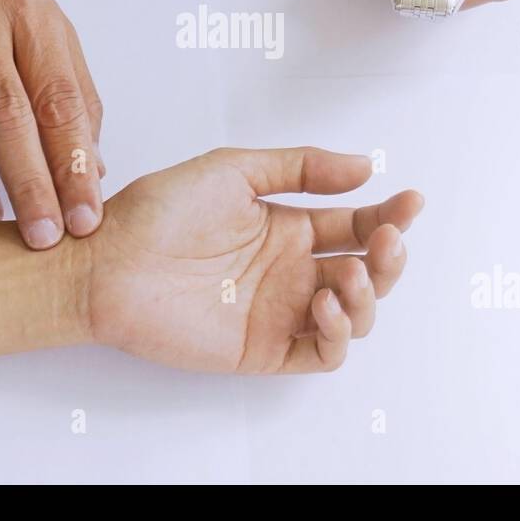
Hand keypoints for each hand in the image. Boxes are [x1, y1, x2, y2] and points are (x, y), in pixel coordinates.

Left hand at [83, 146, 422, 372]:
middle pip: (367, 271)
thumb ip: (301, 167)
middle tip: (389, 237)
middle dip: (390, 256)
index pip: (355, 225)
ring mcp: (280, 311)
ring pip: (354, 316)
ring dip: (368, 296)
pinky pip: (321, 354)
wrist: (109, 261)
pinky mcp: (263, 348)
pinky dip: (338, 335)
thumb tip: (364, 166)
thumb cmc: (158, 211)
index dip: (390, 215)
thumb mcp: (234, 169)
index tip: (410, 201)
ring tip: (348, 275)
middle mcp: (290, 270)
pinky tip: (324, 303)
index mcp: (287, 226)